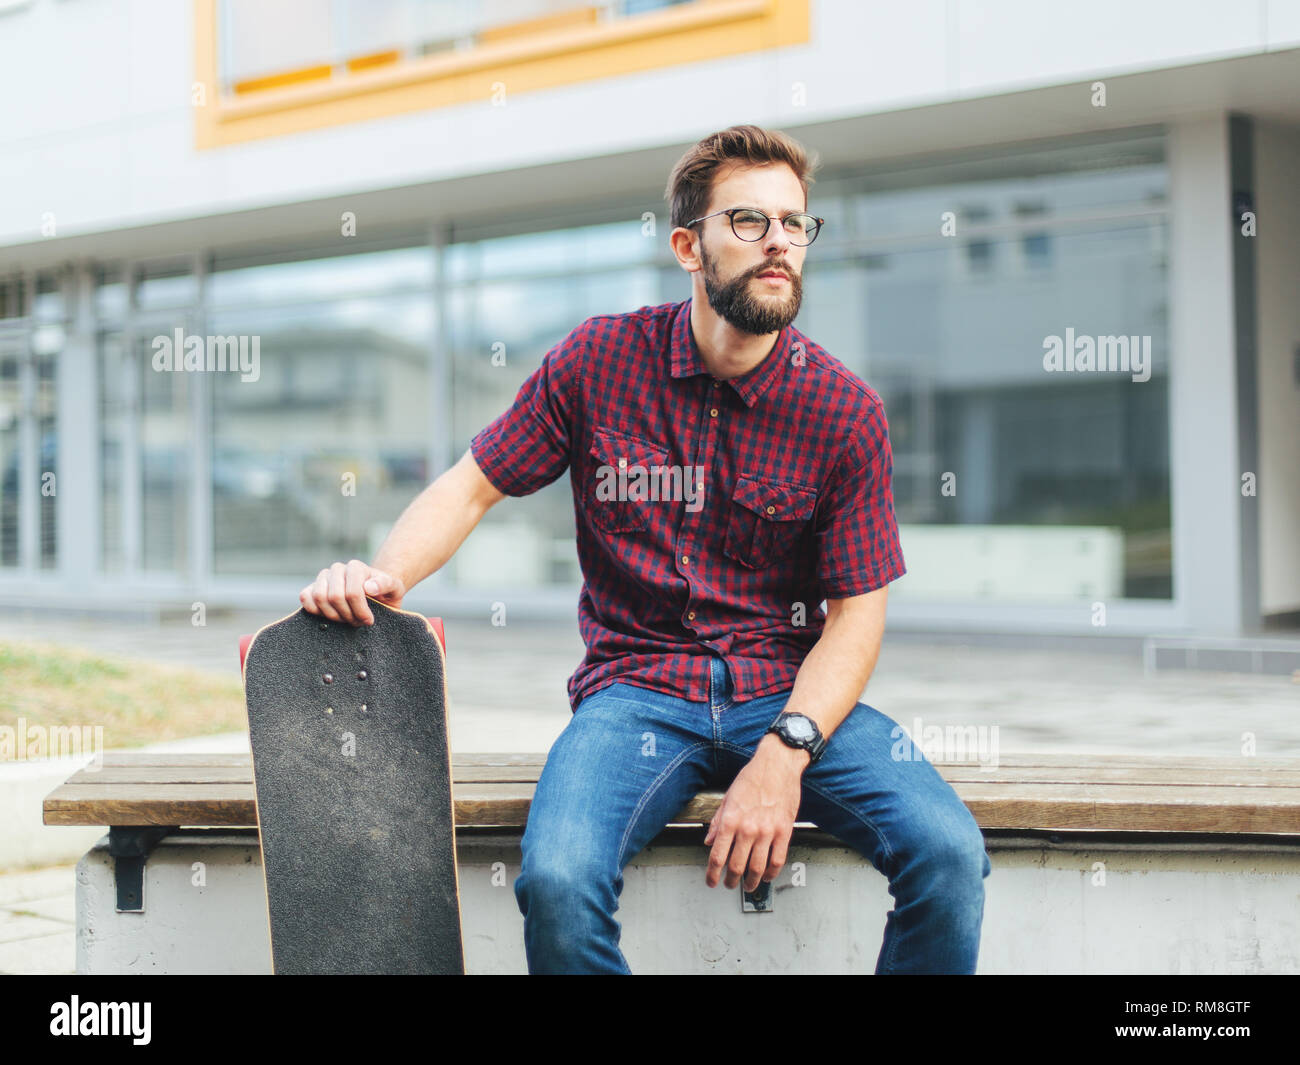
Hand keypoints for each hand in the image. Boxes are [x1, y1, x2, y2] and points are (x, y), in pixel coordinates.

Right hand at [300, 560, 405, 625]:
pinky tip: (331, 616)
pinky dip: (316, 611)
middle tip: (357, 622)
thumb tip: (369, 587)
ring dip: (333, 616)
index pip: (353, 592)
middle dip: (347, 615)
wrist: (373, 594)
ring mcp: (323, 578)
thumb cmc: (384, 592)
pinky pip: (305, 598)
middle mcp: (337, 569)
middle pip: (335, 597)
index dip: (360, 611)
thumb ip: (386, 584)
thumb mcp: (394, 588)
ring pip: (319, 598)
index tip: (368, 620)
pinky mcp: (311, 587)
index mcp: (356, 567)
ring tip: (346, 619)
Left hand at [703, 738, 805, 890]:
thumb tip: (709, 840)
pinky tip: (766, 876)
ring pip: (757, 868)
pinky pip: (778, 860)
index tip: (711, 881)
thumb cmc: (753, 777)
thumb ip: (717, 821)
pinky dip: (771, 873)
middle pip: (737, 866)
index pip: (717, 856)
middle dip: (730, 880)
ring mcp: (767, 831)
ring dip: (751, 882)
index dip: (712, 874)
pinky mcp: (784, 831)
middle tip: (729, 884)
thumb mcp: (728, 797)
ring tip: (747, 886)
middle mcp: (748, 828)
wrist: (778, 764)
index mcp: (731, 820)